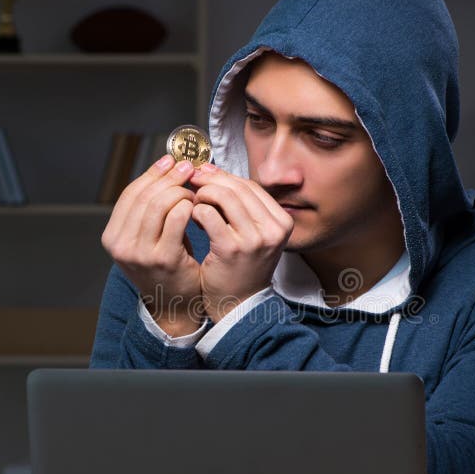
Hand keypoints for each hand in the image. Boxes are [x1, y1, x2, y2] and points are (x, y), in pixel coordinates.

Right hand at [101, 155, 203, 335]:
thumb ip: (152, 209)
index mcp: (113, 236)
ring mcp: (140, 253)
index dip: (151, 173)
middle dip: (168, 177)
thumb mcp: (149, 237)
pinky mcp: (164, 259)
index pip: (130, 194)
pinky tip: (198, 206)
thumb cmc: (167, 265)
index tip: (170, 160)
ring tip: (194, 189)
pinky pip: (177, 219)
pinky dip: (188, 206)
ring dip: (180, 191)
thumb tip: (168, 166)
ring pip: (159, 204)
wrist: (175, 305)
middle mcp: (121, 245)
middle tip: (188, 167)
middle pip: (144, 196)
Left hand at [189, 163, 292, 322]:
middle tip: (192, 182)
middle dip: (210, 180)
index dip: (225, 176)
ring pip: (223, 196)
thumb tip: (210, 169)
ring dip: (203, 194)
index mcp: (282, 222)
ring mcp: (254, 239)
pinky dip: (196, 210)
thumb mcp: (254, 233)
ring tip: (194, 202)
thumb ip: (240, 205)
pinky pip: (208, 214)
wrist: (239, 304)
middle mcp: (273, 229)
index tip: (205, 173)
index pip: (251, 186)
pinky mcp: (231, 248)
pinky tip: (192, 217)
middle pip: (237, 187)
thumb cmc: (242, 266)